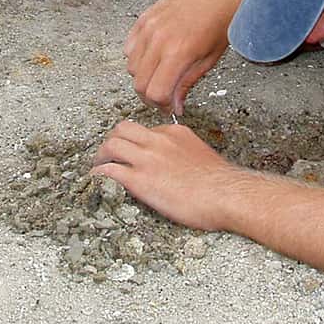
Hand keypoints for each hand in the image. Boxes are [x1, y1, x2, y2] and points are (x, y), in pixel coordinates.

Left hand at [92, 120, 240, 230]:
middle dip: (112, 141)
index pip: (144, 130)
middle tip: (108, 155)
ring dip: (101, 156)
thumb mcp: (201, 156)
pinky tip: (95, 182)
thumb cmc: (222, 183)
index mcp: (174, 133)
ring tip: (98, 167)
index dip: (134, 142)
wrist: (227, 195)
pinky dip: (98, 175)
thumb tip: (178, 165)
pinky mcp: (140, 180)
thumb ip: (184, 153)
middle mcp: (158, 141)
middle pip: (122, 129)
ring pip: (111, 145)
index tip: (131, 154)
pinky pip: (109, 171)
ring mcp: (147, 159)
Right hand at [125, 0, 251, 114]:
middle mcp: (159, 39)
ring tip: (160, 75)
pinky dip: (137, 57)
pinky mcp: (144, 19)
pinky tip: (153, 57)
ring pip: (131, 67)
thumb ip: (186, 84)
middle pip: (140, 83)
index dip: (162, 105)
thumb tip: (175, 106)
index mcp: (178, 52)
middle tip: (164, 97)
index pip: (156, 92)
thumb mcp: (209, 60)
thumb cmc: (220, 23)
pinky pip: (129, 47)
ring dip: (143, 77)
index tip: (170, 107)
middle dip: (151, 96)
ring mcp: (149, 27)